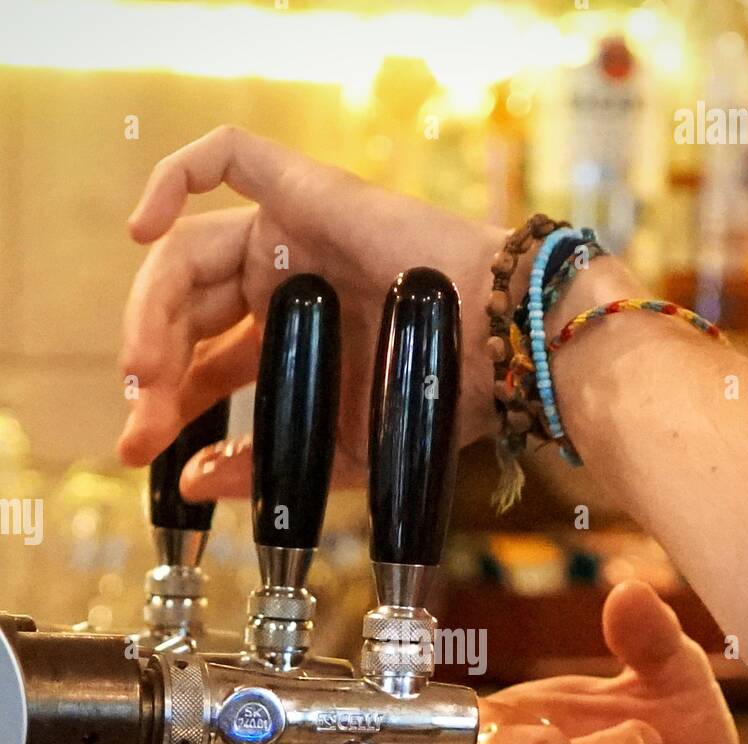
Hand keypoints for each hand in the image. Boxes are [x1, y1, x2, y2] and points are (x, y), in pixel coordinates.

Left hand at [118, 126, 503, 487]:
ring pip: (186, 252)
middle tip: (144, 421)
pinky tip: (144, 230)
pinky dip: (175, 176)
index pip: (200, 359)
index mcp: (286, 338)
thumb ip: (261, 468)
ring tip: (145, 368)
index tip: (144, 448)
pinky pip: (230, 157)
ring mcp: (290, 233)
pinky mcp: (307, 191)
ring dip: (150, 310)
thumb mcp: (333, 454)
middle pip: (183, 310)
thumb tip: (191, 479)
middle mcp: (280, 282)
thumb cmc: (433, 402)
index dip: (165, 399)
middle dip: (153, 366)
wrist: (501, 357)